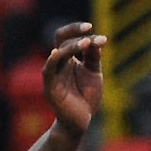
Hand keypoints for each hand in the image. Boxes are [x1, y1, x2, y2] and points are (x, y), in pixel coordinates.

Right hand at [44, 22, 105, 138]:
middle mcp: (59, 63)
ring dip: (72, 46)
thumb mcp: (93, 73)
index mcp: (68, 58)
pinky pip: (48, 70)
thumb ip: (93, 57)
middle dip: (74, 31)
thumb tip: (96, 40)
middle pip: (61, 39)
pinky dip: (51, 60)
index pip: (70, 38)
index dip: (82, 33)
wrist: (81, 121)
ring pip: (58, 53)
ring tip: (86, 43)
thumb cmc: (86, 97)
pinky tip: (56, 53)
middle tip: (90, 29)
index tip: (102, 39)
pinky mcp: (50, 87)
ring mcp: (54, 74)